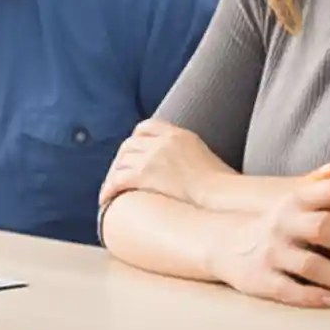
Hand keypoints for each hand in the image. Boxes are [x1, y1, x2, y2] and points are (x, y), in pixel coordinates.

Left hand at [99, 120, 233, 205]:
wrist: (224, 198)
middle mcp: (163, 141)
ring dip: (113, 177)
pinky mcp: (145, 174)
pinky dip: (109, 189)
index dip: (135, 139)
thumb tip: (182, 174)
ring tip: (110, 191)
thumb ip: (188, 159)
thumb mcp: (207, 162)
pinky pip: (117, 179)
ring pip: (121, 163)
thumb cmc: (223, 191)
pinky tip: (106, 201)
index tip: (132, 152)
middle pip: (129, 145)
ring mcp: (153, 156)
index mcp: (180, 135)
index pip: (146, 127)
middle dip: (120, 161)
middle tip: (116, 176)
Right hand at [205, 176, 329, 307]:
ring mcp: (270, 251)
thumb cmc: (270, 223)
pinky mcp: (260, 278)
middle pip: (326, 228)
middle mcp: (282, 223)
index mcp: (294, 200)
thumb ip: (317, 183)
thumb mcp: (289, 198)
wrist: (218, 242)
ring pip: (313, 265)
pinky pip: (289, 290)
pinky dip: (313, 296)